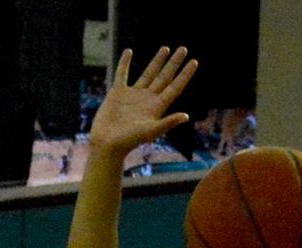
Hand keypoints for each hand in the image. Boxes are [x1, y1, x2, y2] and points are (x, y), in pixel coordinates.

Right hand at [87, 46, 197, 161]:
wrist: (107, 144)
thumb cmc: (129, 141)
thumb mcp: (150, 131)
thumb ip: (167, 122)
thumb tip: (186, 116)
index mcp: (157, 107)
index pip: (175, 87)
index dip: (185, 75)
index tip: (194, 61)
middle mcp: (147, 99)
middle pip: (164, 77)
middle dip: (174, 63)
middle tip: (183, 49)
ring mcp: (133, 95)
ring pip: (148, 74)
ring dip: (157, 61)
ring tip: (165, 48)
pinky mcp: (117, 93)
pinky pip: (122, 74)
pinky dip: (125, 63)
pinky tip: (128, 52)